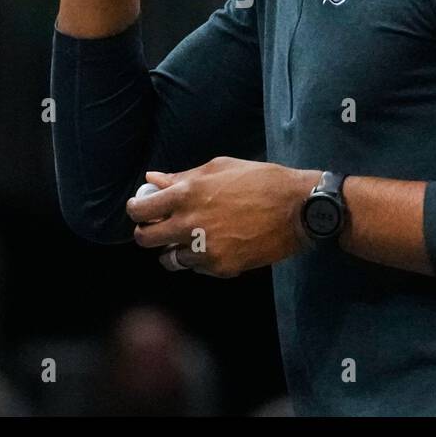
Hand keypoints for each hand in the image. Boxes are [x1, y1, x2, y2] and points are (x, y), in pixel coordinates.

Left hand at [126, 157, 320, 277]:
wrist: (298, 209)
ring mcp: (205, 250)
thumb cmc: (261, 180)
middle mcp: (190, 224)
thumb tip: (153, 179)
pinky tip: (214, 245)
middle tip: (159, 227)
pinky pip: (197, 268)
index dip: (137, 210)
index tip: (141, 209)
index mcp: (187, 194)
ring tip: (188, 239)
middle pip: (146, 239)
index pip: (140, 210)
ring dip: (173, 250)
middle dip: (147, 233)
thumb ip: (182, 176)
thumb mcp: (220, 167)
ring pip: (170, 260)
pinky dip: (199, 259)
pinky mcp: (222, 268)